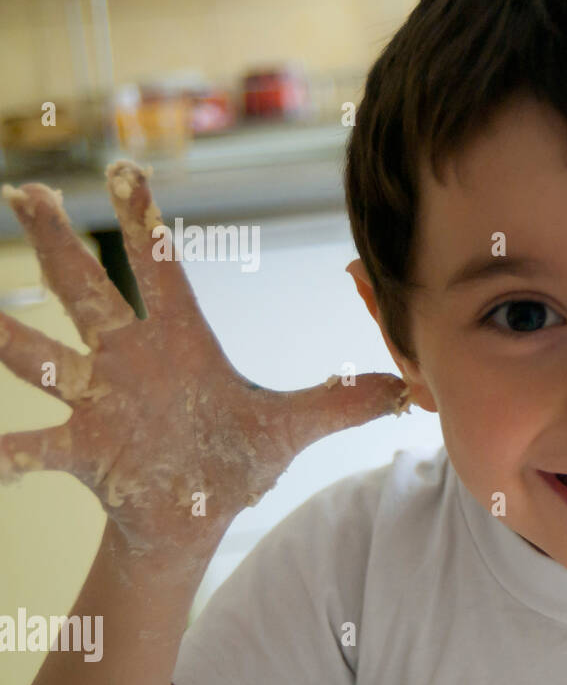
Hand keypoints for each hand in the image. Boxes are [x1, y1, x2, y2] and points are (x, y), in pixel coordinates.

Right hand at [0, 161, 410, 560]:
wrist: (195, 516)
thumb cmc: (234, 460)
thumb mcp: (292, 428)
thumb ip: (344, 403)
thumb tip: (408, 388)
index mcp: (177, 344)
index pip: (160, 272)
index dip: (142, 222)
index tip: (123, 169)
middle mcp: (127, 361)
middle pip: (85, 291)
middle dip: (57, 243)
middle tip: (25, 194)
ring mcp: (96, 403)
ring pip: (39, 356)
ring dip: (3, 333)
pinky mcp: (81, 450)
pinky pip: (34, 447)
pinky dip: (8, 453)